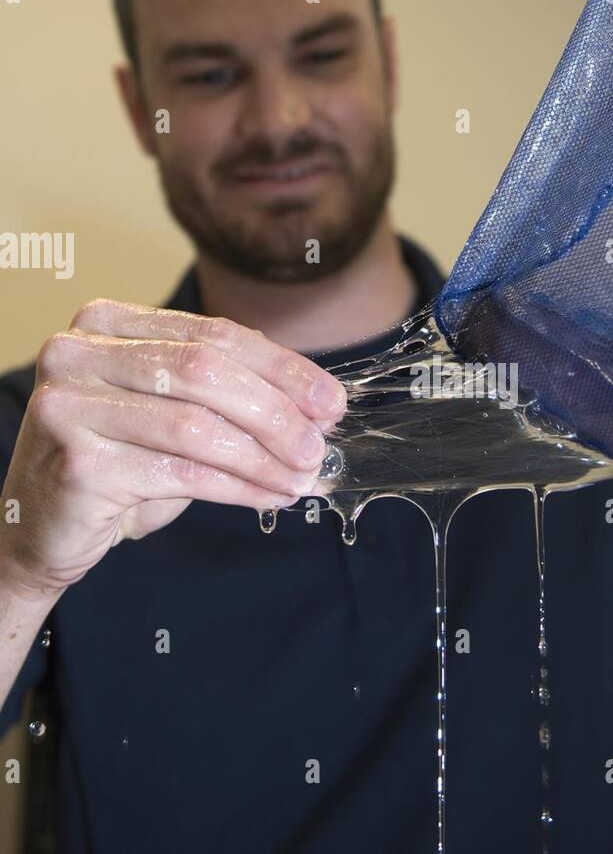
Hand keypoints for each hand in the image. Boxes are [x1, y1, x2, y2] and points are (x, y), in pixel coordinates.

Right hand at [0, 299, 346, 595]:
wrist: (40, 529)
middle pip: (206, 372)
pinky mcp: (77, 462)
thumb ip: (229, 394)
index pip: (214, 334)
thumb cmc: (116, 465)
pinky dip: (238, 487)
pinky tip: (268, 497)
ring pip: (197, 424)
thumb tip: (319, 404)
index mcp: (106, 323)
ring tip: (301, 478)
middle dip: (277, 412)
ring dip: (263, 456)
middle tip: (318, 447)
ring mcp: (71, 405)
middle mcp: (78, 352)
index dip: (282, 368)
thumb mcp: (172, 413)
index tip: (330, 401)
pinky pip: (181, 472)